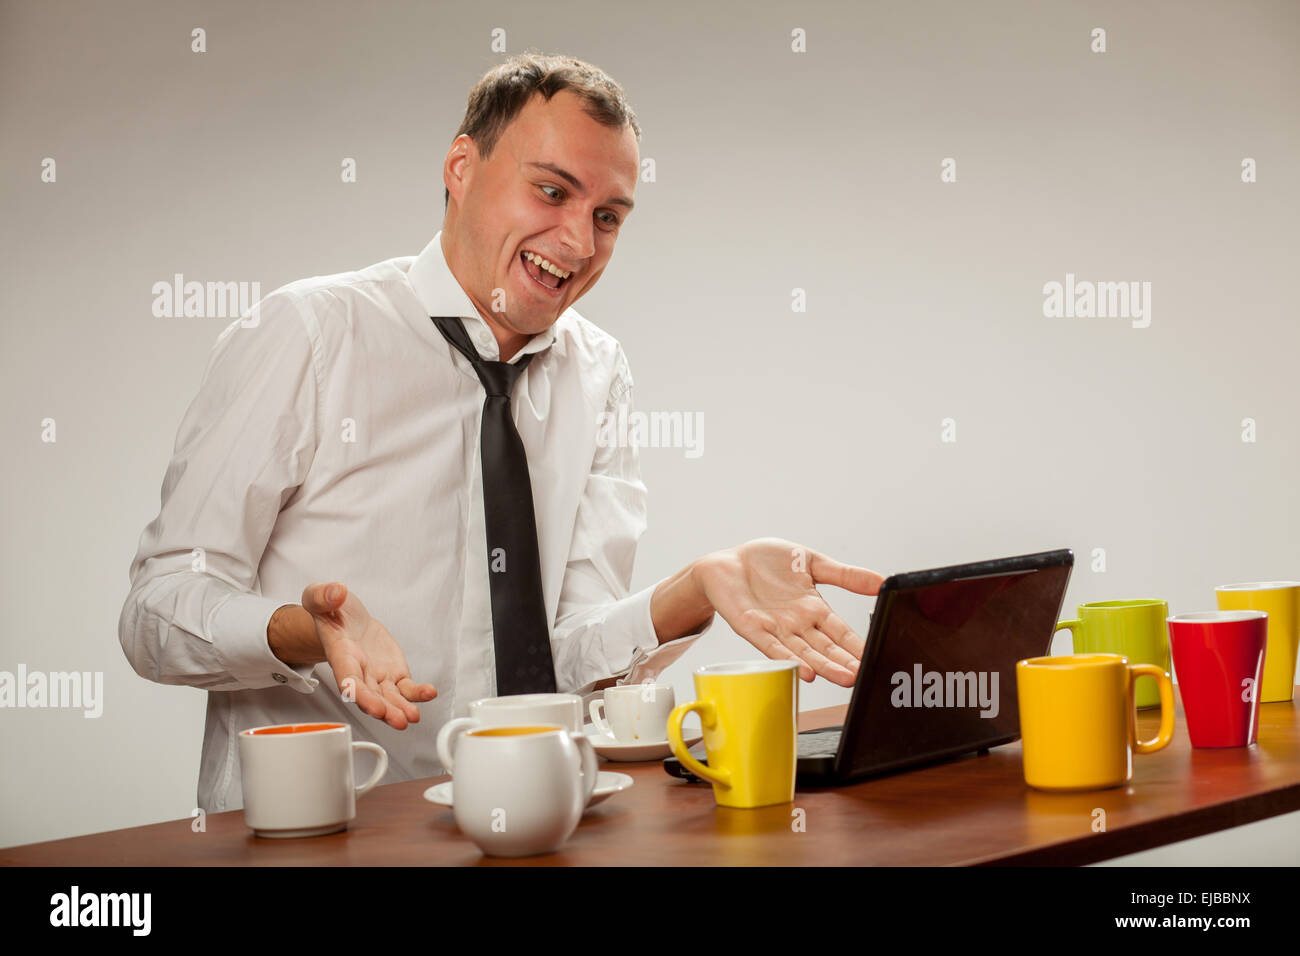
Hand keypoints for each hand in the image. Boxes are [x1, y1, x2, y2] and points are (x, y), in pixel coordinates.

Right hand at [302, 582, 437, 728]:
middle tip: (396, 720)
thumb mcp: (319, 597)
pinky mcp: (393, 672)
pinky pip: (406, 687)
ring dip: (401, 709)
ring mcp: (377, 675)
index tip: (370, 704)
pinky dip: (417, 692)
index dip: (358, 693)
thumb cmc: (331, 612)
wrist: (345, 619)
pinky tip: (429, 693)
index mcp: (340, 655)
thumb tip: (336, 592)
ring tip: (412, 717)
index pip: (348, 679)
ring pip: (389, 697)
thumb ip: (324, 596)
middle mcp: (359, 671)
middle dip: (383, 710)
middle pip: (370, 696)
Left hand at [693, 538, 883, 685]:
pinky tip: (806, 671)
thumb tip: (881, 580)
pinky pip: (773, 647)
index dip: (856, 645)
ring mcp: (776, 629)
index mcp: (813, 609)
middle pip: (826, 648)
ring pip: (804, 652)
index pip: (841, 632)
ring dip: (824, 667)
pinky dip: (789, 659)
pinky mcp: (753, 628)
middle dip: (844, 663)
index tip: (874, 658)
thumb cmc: (766, 562)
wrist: (727, 561)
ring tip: (845, 679)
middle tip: (863, 676)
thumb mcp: (811, 562)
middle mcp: (797, 624)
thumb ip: (844, 574)